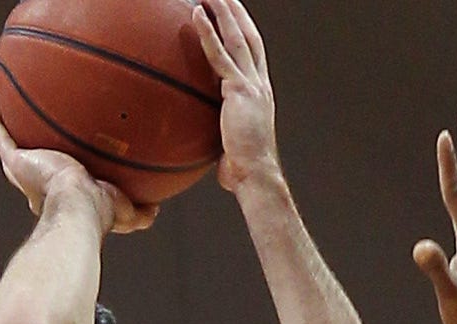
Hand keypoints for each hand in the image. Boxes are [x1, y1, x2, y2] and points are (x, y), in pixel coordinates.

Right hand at [0, 109, 156, 234]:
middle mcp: (41, 187)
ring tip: (11, 120)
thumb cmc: (100, 214)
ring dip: (13, 139)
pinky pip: (2, 139)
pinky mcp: (17, 162)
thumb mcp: (127, 214)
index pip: (61, 187)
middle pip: (35, 169)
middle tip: (41, 142)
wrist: (78, 206)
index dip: (65, 178)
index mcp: (63, 198)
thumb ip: (141, 213)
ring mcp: (26, 173)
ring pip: (15, 153)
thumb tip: (155, 210)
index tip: (71, 168)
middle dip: (36, 158)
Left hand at [193, 0, 279, 191]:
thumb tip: (206, 146)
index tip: (232, 13)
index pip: (252, 52)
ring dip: (224, 10)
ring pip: (237, 37)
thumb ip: (219, 133)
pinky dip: (208, 32)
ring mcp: (251, 85)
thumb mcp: (230, 144)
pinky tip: (196, 13)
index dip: (243, 29)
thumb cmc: (242, 169)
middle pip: (248, 36)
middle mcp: (259, 83)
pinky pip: (219, 55)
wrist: (256, 175)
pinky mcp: (238, 91)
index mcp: (259, 92)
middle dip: (236, 11)